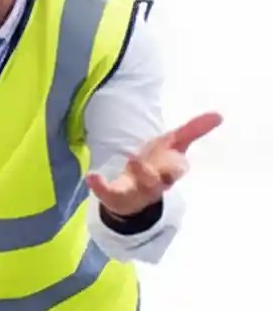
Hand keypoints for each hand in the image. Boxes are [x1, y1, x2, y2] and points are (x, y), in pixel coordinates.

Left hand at [86, 111, 222, 216]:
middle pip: (156, 182)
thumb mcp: (174, 145)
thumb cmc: (158, 164)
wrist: (136, 196)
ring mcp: (133, 190)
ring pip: (134, 188)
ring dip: (129, 176)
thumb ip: (194, 129)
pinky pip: (107, 192)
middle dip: (151, 174)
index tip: (175, 155)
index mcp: (168, 171)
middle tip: (138, 161)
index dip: (175, 165)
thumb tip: (219, 114)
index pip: (176, 169)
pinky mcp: (115, 195)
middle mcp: (153, 183)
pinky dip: (99, 185)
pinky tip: (91, 176)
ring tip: (125, 162)